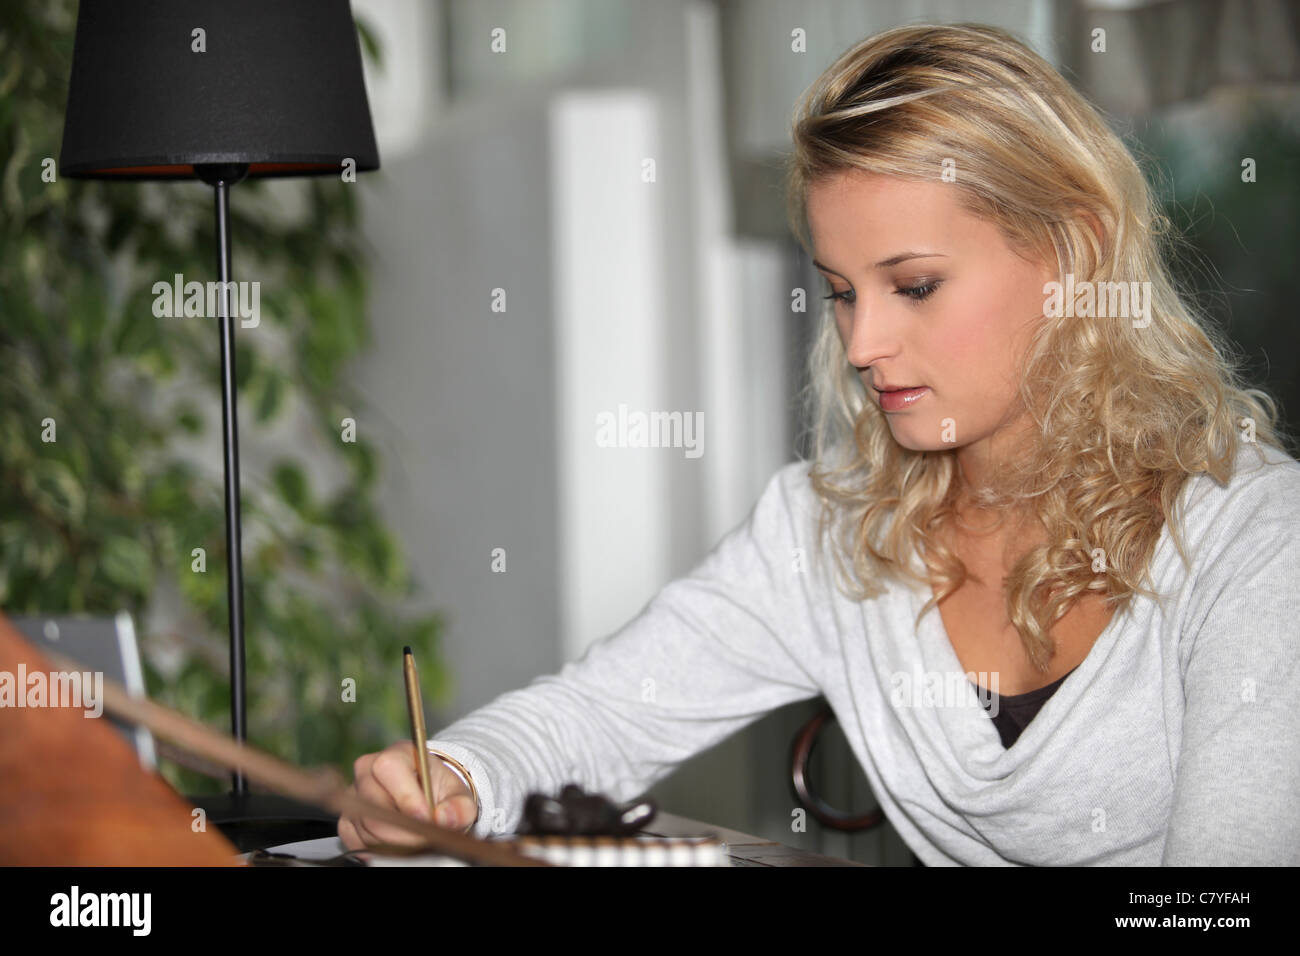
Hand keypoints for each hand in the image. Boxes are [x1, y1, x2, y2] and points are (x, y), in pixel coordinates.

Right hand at [338, 740, 476, 850]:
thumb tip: (445, 818)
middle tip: (423, 841)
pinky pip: (355, 841)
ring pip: (365, 825)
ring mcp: (354, 795)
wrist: (429, 800)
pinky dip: (378, 850)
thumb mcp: (459, 796)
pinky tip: (399, 847)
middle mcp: (368, 770)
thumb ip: (459, 806)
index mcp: (397, 754)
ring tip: (416, 844)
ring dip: (392, 842)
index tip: (426, 818)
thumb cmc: (440, 793)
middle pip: (373, 803)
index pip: (389, 768)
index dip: (406, 797)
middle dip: (401, 829)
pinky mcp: (346, 820)